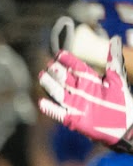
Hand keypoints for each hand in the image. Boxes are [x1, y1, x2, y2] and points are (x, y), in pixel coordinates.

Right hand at [39, 35, 132, 151]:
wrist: (125, 126)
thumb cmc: (123, 103)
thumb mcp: (117, 79)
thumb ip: (114, 60)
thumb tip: (114, 39)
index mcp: (90, 81)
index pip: (77, 68)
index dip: (69, 61)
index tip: (60, 54)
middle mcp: (80, 92)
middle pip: (65, 79)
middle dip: (57, 72)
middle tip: (51, 65)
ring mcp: (75, 105)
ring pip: (59, 93)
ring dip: (50, 85)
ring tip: (42, 76)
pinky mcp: (73, 119)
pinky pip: (59, 113)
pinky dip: (50, 109)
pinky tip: (42, 103)